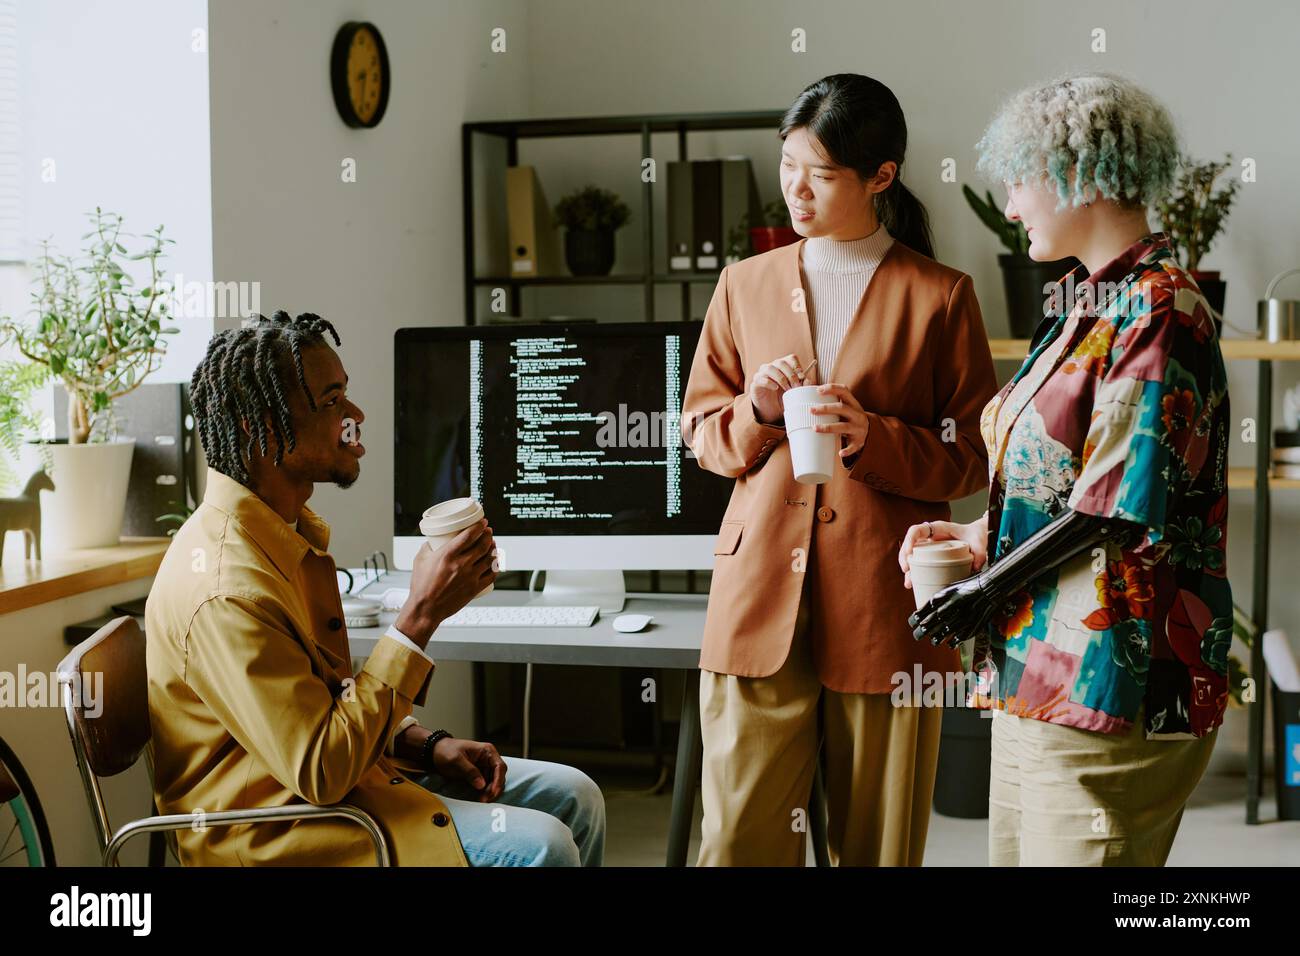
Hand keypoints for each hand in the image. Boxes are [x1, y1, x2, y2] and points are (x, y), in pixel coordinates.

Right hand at [395, 519, 496, 644]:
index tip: (483, 523)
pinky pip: (491, 575)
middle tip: (488, 532)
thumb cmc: (421, 586)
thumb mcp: (420, 560)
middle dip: (488, 535)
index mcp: (448, 555)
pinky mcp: (475, 588)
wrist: (426, 609)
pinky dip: (495, 566)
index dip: (479, 526)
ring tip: (492, 544)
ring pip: (490, 558)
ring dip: (493, 549)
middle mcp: (461, 564)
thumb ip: (428, 547)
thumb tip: (433, 540)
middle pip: (483, 545)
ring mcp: (470, 577)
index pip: (469, 535)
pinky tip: (495, 562)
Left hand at [431, 737, 506, 801]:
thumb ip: (470, 771)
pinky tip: (480, 798)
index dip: (498, 780)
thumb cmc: (446, 751)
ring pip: (494, 782)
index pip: (499, 766)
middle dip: (494, 788)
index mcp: (487, 751)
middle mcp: (488, 759)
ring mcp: (484, 767)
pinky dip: (485, 792)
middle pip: (499, 776)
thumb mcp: (456, 760)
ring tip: (482, 800)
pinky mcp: (479, 775)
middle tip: (485, 800)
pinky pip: (486, 784)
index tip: (493, 792)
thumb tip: (482, 785)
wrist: (435, 752)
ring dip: (490, 792)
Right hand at [749, 352, 810, 424]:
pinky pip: (761, 378)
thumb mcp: (795, 393)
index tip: (802, 377)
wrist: (771, 411)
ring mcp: (762, 373)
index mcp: (784, 366)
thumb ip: (802, 386)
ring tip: (787, 389)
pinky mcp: (755, 382)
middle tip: (796, 387)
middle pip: (781, 362)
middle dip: (791, 375)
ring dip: (781, 378)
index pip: (791, 358)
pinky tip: (775, 388)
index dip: (797, 366)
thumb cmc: (783, 398)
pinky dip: (769, 382)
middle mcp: (772, 367)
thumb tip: (807, 380)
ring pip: (770, 368)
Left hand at [811, 383, 868, 458]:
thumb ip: (833, 404)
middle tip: (811, 410)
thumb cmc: (851, 419)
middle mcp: (857, 415)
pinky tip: (840, 453)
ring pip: (843, 427)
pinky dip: (847, 450)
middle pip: (842, 409)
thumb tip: (807, 400)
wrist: (871, 433)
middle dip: (826, 408)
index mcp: (853, 404)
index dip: (832, 389)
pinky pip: (852, 446)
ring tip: (815, 428)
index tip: (818, 390)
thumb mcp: (847, 409)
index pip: (844, 391)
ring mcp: (858, 428)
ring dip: (828, 427)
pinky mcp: (859, 442)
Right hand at [897, 516, 988, 589]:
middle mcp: (930, 536)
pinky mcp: (931, 555)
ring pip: (912, 555)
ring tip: (909, 583)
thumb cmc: (975, 535)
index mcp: (938, 528)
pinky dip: (915, 573)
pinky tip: (913, 584)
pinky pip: (919, 562)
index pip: (917, 530)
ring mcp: (929, 546)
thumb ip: (979, 554)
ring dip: (908, 568)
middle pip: (910, 543)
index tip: (910, 552)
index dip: (910, 539)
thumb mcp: (979, 542)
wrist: (978, 536)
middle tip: (906, 570)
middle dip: (904, 557)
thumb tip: (974, 568)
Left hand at [907, 574, 994, 648]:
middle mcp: (947, 611)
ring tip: (933, 641)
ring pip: (940, 635)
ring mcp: (957, 621)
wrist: (989, 589)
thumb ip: (938, 599)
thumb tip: (929, 607)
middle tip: (917, 635)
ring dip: (935, 639)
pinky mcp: (969, 628)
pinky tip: (950, 643)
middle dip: (920, 632)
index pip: (922, 613)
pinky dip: (952, 642)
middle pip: (928, 626)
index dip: (915, 619)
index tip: (912, 623)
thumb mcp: (950, 589)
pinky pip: (957, 640)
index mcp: (941, 600)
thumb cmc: (969, 587)